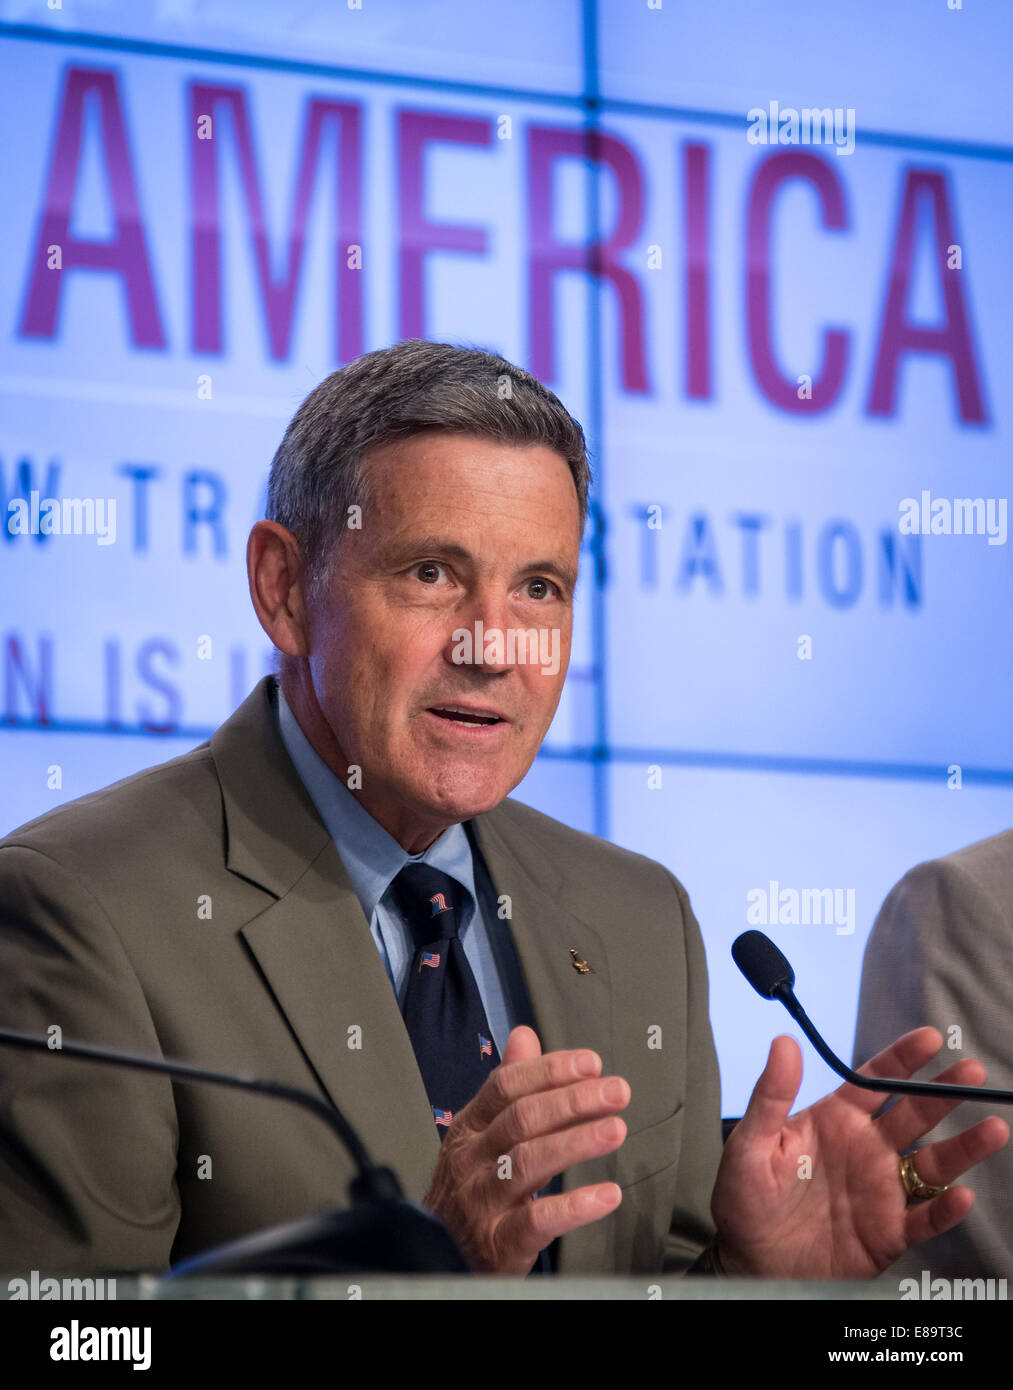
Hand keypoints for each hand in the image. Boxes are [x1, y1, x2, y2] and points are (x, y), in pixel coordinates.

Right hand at [422, 1025, 628, 1272]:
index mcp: (469, 1127)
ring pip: (529, 1162)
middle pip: (522, 1119)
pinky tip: (608, 1195)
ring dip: (576, 1142)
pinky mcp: (498, 1243)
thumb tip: (525, 1035)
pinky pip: (538, 1220)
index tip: (592, 1063)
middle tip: (617, 1091)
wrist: (439, 1256)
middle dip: (573, 1100)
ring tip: (616, 1130)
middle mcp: (471, 1160)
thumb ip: (507, 1085)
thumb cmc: (471, 1187)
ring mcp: (482, 1201)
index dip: (549, 1070)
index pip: (506, 1085)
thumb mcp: (480, 1133)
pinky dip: (575, 1206)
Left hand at [711, 1027, 1008, 1278]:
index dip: (902, 1059)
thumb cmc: (746, 1198)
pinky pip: (925, 1219)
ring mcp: (882, 1190)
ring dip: (963, 1147)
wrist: (750, 1261)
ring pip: (932, 1164)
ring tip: (993, 1128)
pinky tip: (961, 1195)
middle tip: (971, 1072)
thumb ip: (771, 1095)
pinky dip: (945, 1210)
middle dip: (944, 1091)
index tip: (929, 1038)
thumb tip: (783, 1041)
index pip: (875, 1081)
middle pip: (914, 1114)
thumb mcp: (751, 1143)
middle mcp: (866, 1149)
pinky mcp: (889, 1232)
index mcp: (836, 1120)